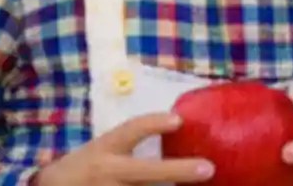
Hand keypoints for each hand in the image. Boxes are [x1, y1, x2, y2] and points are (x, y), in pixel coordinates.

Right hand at [33, 113, 214, 184]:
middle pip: (146, 171)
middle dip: (177, 170)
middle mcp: (107, 173)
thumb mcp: (102, 149)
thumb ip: (129, 144)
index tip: (178, 119)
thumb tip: (178, 127)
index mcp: (106, 149)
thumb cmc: (84, 168)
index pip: (130, 131)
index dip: (153, 124)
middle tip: (208, 168)